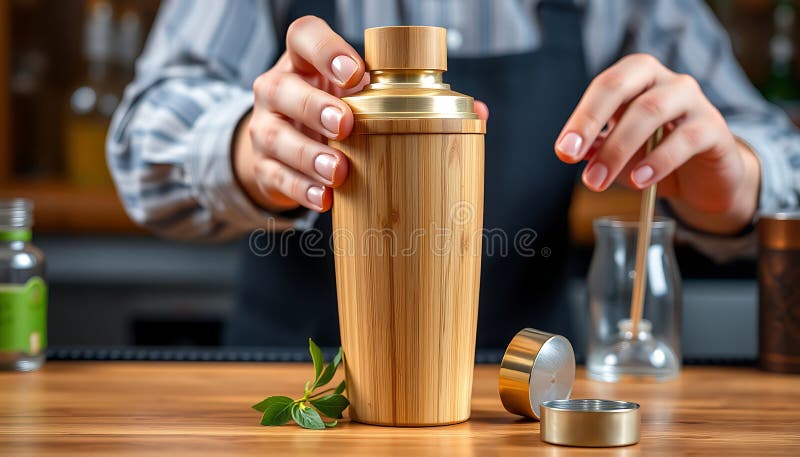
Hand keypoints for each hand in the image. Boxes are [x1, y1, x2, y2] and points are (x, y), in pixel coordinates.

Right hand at [234, 15, 488, 213]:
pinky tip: (325, 200)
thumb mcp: (363, 97)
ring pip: (276, 137)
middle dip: (315, 106)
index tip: (356, 74)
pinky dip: (302, 190)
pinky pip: (276, 177)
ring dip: (310, 155)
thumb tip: (478, 111)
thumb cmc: (337, 113)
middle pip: (284, 88)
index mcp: (306, 61)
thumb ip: (411, 98)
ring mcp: (265, 128)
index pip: (304, 38)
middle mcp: (278, 88)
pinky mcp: (263, 166)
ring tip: (340, 172)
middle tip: (347, 124)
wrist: (286, 149)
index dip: (327, 51)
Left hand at [554, 53, 759, 233]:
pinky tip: (639, 180)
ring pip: (651, 110)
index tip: (563, 151)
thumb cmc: (657, 155)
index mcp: (638, 77)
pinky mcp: (715, 128)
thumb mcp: (621, 154)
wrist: (707, 178)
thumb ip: (598, 148)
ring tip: (599, 180)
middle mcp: (665, 80)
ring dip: (618, 148)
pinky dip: (657, 161)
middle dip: (591, 121)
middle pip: (622, 86)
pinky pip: (685, 138)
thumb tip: (572, 150)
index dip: (581, 117)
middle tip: (570, 157)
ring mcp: (694, 100)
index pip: (604, 86)